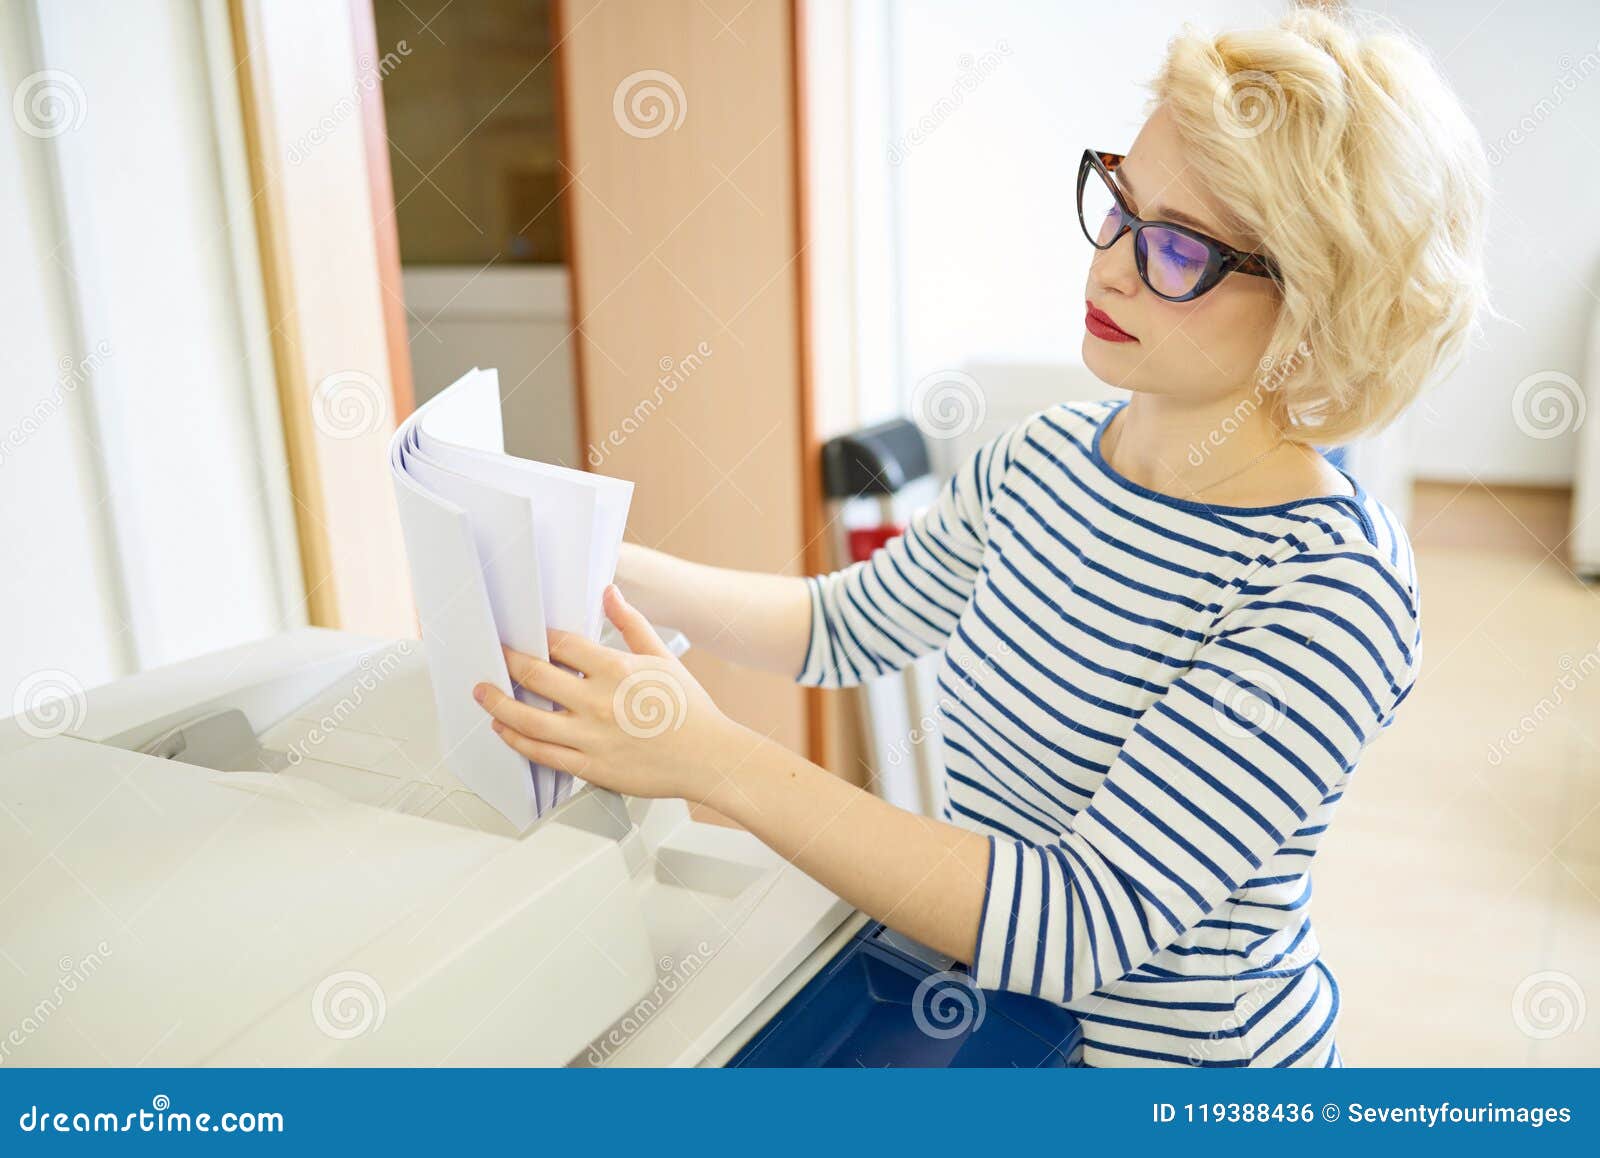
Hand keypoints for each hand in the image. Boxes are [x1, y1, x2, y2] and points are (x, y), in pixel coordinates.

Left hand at [471, 584, 742, 801]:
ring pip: (526, 718)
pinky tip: (503, 729)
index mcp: (615, 669)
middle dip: (508, 661)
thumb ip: (631, 624)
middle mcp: (597, 701)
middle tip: (494, 654)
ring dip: (497, 703)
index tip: (524, 633)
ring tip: (482, 692)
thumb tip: (609, 593)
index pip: (560, 644)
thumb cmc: (690, 711)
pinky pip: (541, 753)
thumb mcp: (662, 658)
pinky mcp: (589, 766)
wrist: (709, 758)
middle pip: (534, 674)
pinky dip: (516, 740)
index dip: (537, 636)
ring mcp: (590, 736)